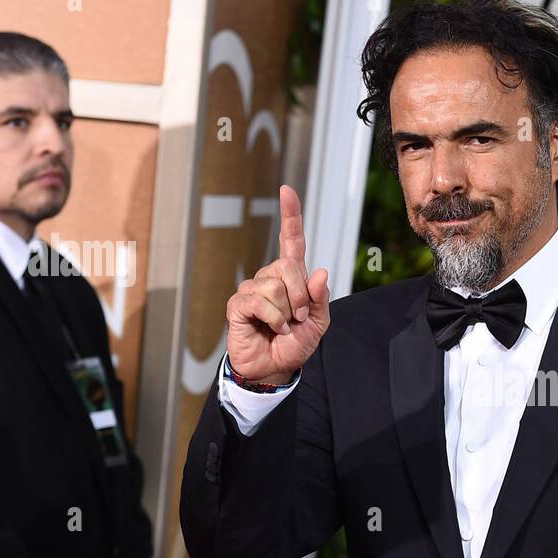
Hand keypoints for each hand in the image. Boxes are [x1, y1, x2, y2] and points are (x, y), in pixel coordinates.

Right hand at [226, 185, 329, 383]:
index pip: (291, 241)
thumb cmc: (295, 343)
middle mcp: (269, 277)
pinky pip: (261, 302)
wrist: (274, 367)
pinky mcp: (238, 304)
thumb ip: (320, 299)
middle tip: (299, 318)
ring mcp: (251, 289)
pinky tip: (271, 329)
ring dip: (287, 312)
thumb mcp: (318, 323)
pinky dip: (274, 319)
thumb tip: (320, 272)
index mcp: (291, 278)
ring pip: (276, 286)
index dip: (290, 216)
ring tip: (283, 327)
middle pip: (289, 266)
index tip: (286, 190)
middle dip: (301, 295)